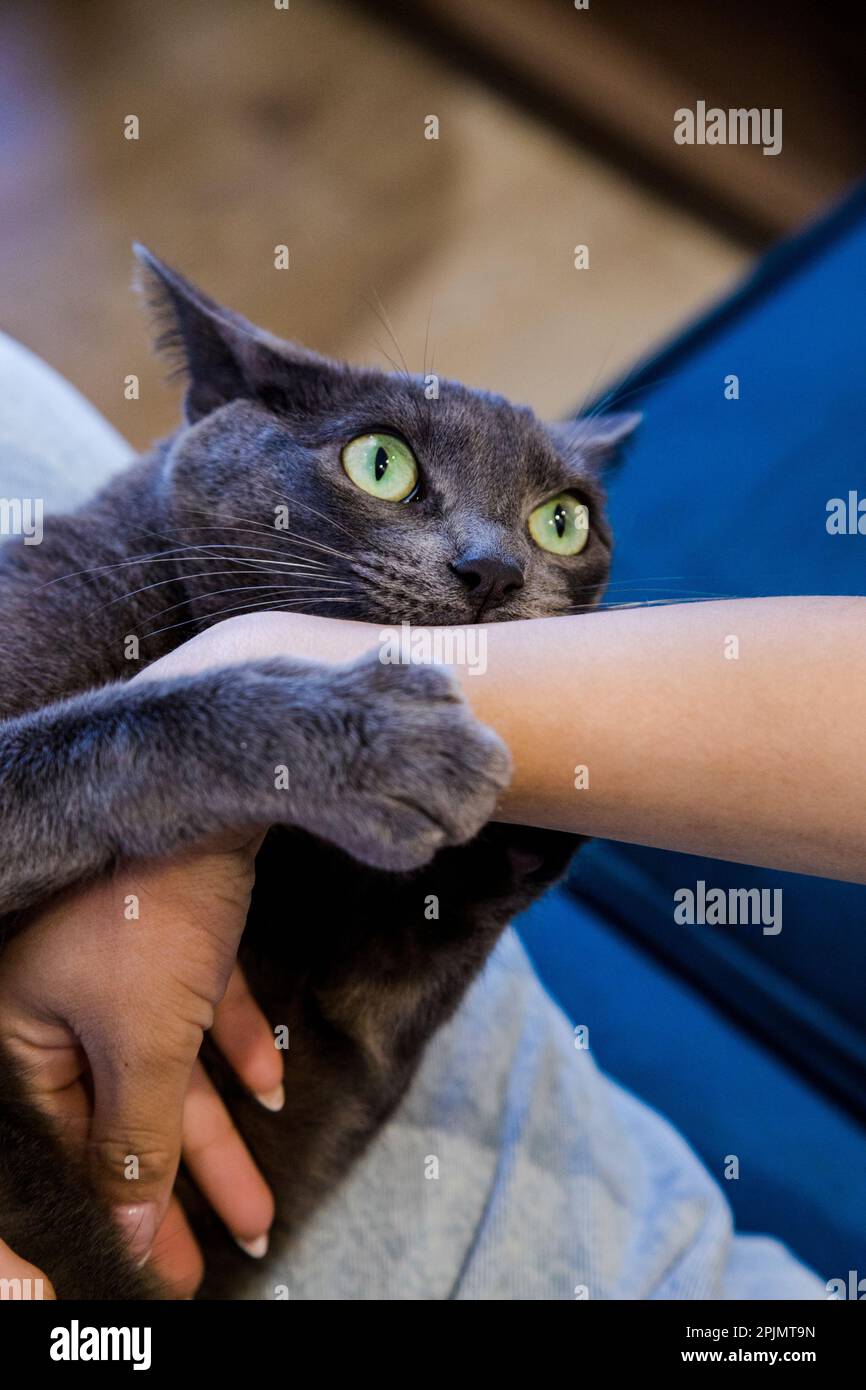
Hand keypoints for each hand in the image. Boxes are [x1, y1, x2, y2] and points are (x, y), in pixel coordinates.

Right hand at [0, 837, 281, 1294]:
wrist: (211, 785)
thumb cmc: (149, 910)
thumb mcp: (140, 1040)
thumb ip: (134, 1136)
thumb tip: (127, 1224)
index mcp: (21, 1022)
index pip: (70, 1137)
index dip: (123, 1207)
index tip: (165, 1270)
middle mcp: (63, 994)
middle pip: (126, 1108)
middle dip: (183, 1184)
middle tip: (225, 1250)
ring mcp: (121, 958)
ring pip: (172, 1066)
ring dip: (220, 1134)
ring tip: (261, 1209)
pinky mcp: (175, 929)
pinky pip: (202, 1006)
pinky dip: (235, 1046)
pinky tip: (272, 1090)